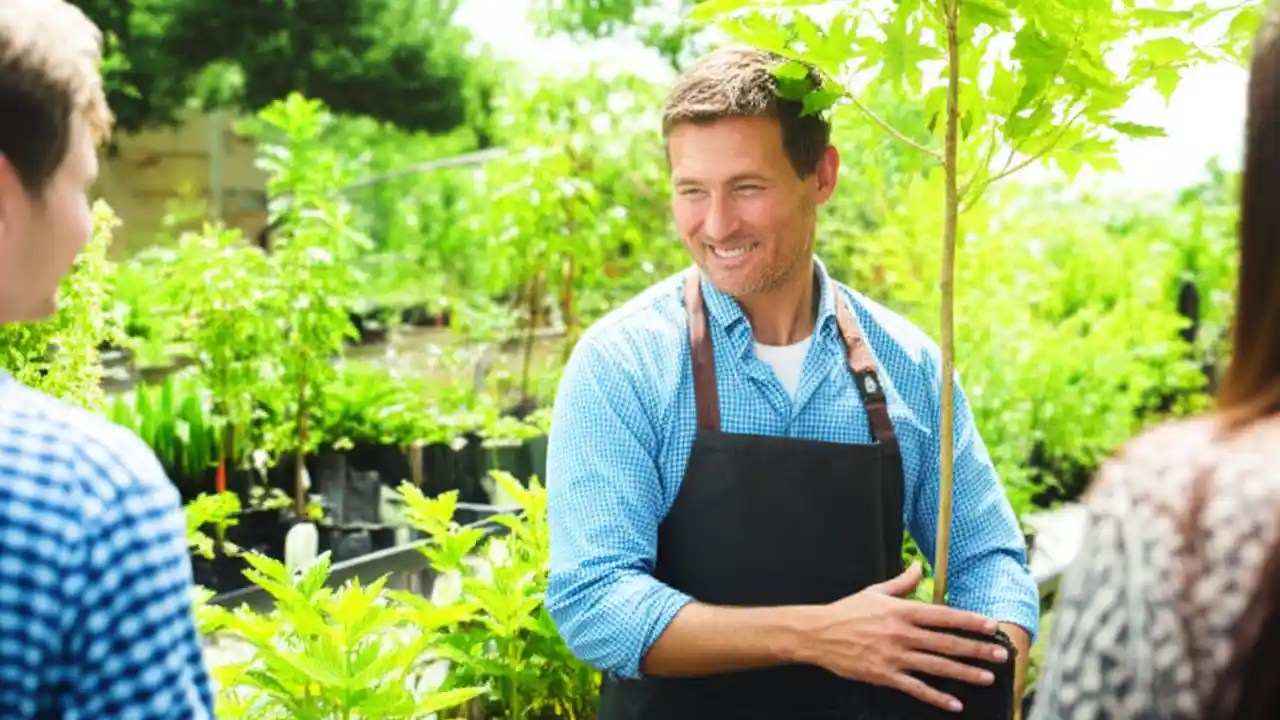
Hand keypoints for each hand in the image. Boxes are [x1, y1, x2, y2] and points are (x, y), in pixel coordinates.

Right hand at [796, 562, 1009, 712]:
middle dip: (977, 649)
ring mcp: (894, 656)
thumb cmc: (846, 612)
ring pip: (937, 666)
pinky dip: (936, 697)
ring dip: (964, 672)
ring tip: (986, 677)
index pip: (943, 615)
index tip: (990, 626)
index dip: (969, 621)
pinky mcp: (884, 675)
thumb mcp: (874, 592)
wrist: (818, 634)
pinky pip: (916, 688)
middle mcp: (901, 633)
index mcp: (901, 611)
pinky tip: (954, 703)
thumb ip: (901, 583)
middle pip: (946, 642)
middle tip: (1000, 655)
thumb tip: (918, 568)